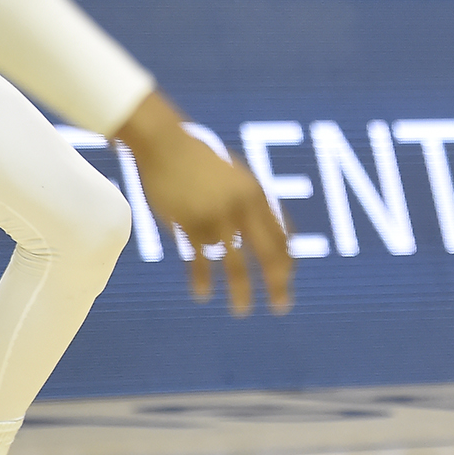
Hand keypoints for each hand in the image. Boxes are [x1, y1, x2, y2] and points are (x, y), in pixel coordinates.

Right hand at [117, 93, 291, 314]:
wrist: (164, 144)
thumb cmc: (201, 159)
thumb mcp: (234, 175)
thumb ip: (250, 203)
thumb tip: (264, 230)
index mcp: (256, 193)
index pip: (281, 234)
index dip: (287, 259)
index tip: (288, 278)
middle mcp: (240, 206)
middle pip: (266, 252)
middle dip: (277, 281)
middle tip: (282, 306)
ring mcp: (213, 215)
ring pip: (233, 261)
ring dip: (239, 288)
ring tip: (242, 310)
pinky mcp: (186, 222)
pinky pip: (199, 257)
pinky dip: (201, 277)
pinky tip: (201, 293)